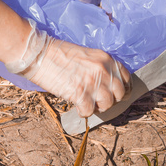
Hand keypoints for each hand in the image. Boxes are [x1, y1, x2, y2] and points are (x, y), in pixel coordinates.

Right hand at [6, 22, 129, 116]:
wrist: (39, 54)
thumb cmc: (58, 54)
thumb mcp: (87, 55)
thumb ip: (100, 68)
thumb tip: (106, 85)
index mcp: (106, 59)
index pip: (126, 78)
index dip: (122, 89)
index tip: (115, 94)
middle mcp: (103, 70)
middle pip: (120, 94)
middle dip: (110, 100)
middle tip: (97, 100)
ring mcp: (93, 82)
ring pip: (108, 104)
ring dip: (97, 107)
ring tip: (86, 103)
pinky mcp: (80, 93)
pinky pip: (89, 111)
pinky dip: (83, 112)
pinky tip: (76, 106)